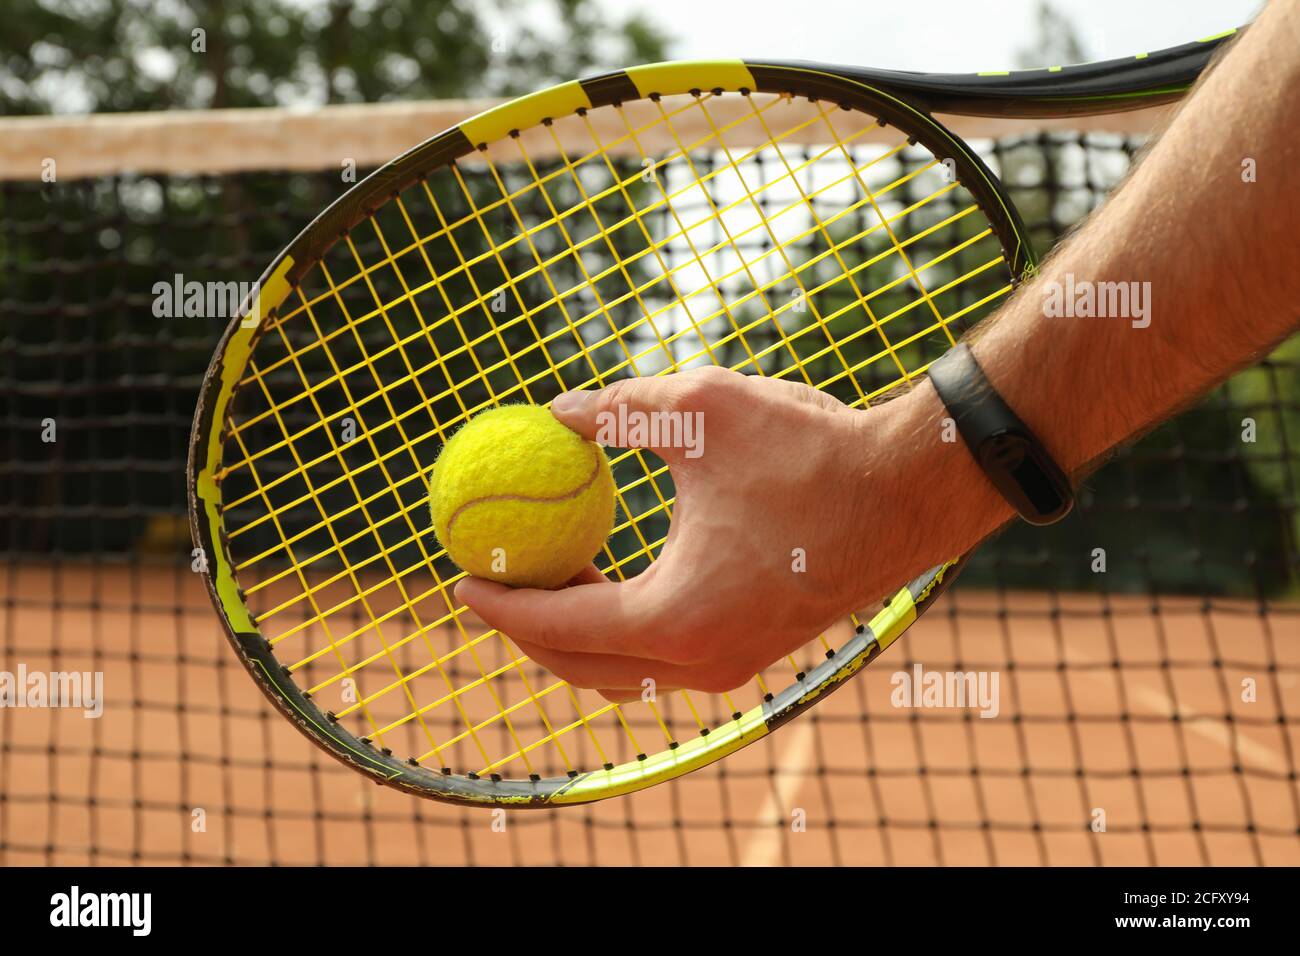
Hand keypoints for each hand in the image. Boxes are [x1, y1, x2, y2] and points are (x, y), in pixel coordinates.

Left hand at [455, 366, 1004, 699]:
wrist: (909, 491)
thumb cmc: (810, 450)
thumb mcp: (700, 410)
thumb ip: (617, 411)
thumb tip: (558, 411)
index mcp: (675, 616)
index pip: (557, 623)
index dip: (499, 601)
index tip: (456, 578)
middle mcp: (700, 660)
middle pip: (579, 663)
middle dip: (525, 627)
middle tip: (493, 579)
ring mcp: (732, 665)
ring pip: (622, 666)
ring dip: (575, 627)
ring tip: (550, 567)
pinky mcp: (755, 651)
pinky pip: (662, 652)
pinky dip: (621, 624)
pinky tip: (614, 569)